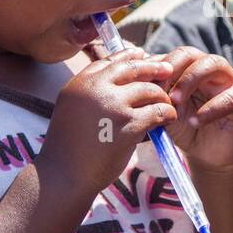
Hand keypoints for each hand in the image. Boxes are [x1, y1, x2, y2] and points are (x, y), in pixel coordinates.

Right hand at [37, 47, 176, 198]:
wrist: (63, 176)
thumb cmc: (68, 149)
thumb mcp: (72, 110)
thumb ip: (92, 94)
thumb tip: (122, 83)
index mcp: (80, 83)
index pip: (110, 61)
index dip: (129, 57)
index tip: (142, 55)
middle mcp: (95, 89)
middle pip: (133, 69)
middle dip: (154, 68)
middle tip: (168, 69)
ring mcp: (112, 106)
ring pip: (149, 90)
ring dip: (162, 97)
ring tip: (168, 105)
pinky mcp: (128, 125)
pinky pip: (157, 112)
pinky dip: (167, 114)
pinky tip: (169, 118)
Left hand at [153, 46, 232, 171]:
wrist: (206, 154)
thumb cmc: (184, 128)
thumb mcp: (165, 111)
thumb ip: (156, 96)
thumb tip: (138, 81)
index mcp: (189, 67)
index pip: (172, 55)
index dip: (157, 69)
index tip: (142, 87)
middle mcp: (210, 68)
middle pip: (191, 53)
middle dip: (172, 69)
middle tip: (159, 91)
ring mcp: (229, 81)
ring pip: (213, 63)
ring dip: (190, 80)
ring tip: (175, 102)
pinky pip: (228, 97)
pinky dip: (209, 109)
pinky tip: (195, 122)